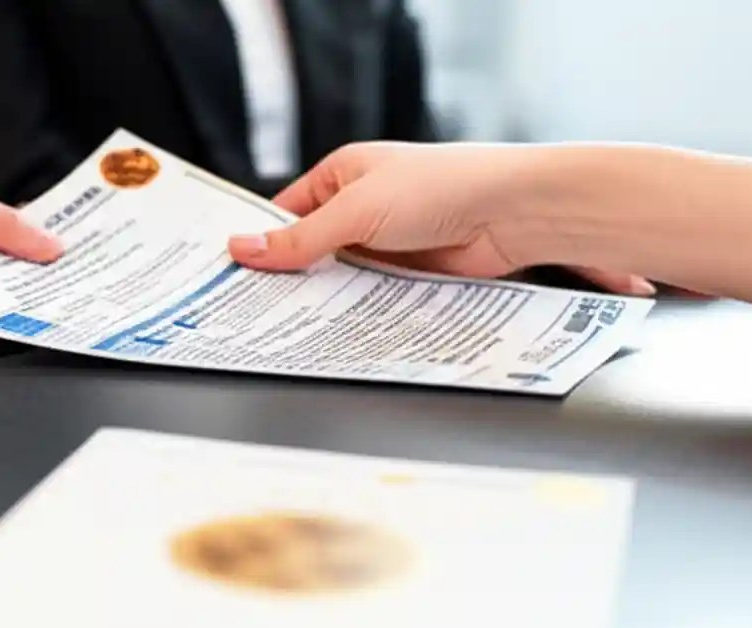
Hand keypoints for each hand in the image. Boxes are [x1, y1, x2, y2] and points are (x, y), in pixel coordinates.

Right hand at [228, 143, 655, 296]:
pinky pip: (373, 293)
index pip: (288, 210)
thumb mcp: (356, 211)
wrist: (515, 213)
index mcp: (344, 175)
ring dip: (328, 296)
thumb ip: (301, 239)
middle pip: (313, 247)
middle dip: (293, 275)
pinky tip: (340, 328)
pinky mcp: (413, 271)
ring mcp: (390, 240)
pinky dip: (359, 309)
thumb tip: (245, 249)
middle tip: (257, 308)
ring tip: (292, 326)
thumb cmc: (444, 186)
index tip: (236, 273)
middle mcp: (365, 205)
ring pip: (343, 275)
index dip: (263, 240)